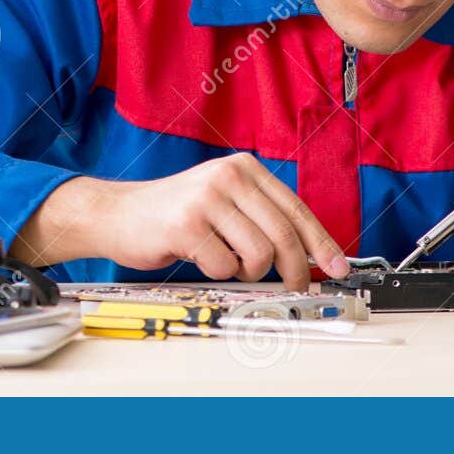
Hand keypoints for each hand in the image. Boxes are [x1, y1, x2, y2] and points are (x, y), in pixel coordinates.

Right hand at [11, 154, 350, 289]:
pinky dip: (217, 273)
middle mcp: (228, 176)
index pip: (295, 208)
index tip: (336, 266)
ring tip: (229, 263)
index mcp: (243, 168)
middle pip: (283, 233)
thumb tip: (307, 255)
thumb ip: (260, 217)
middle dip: (294, 268)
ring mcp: (207, 198)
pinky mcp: (187, 225)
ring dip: (249, 271)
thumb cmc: (174, 213)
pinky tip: (200, 258)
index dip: (321, 242)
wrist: (118, 213)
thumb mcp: (222, 200)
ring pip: (258, 253)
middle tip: (293, 285)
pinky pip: (223, 266)